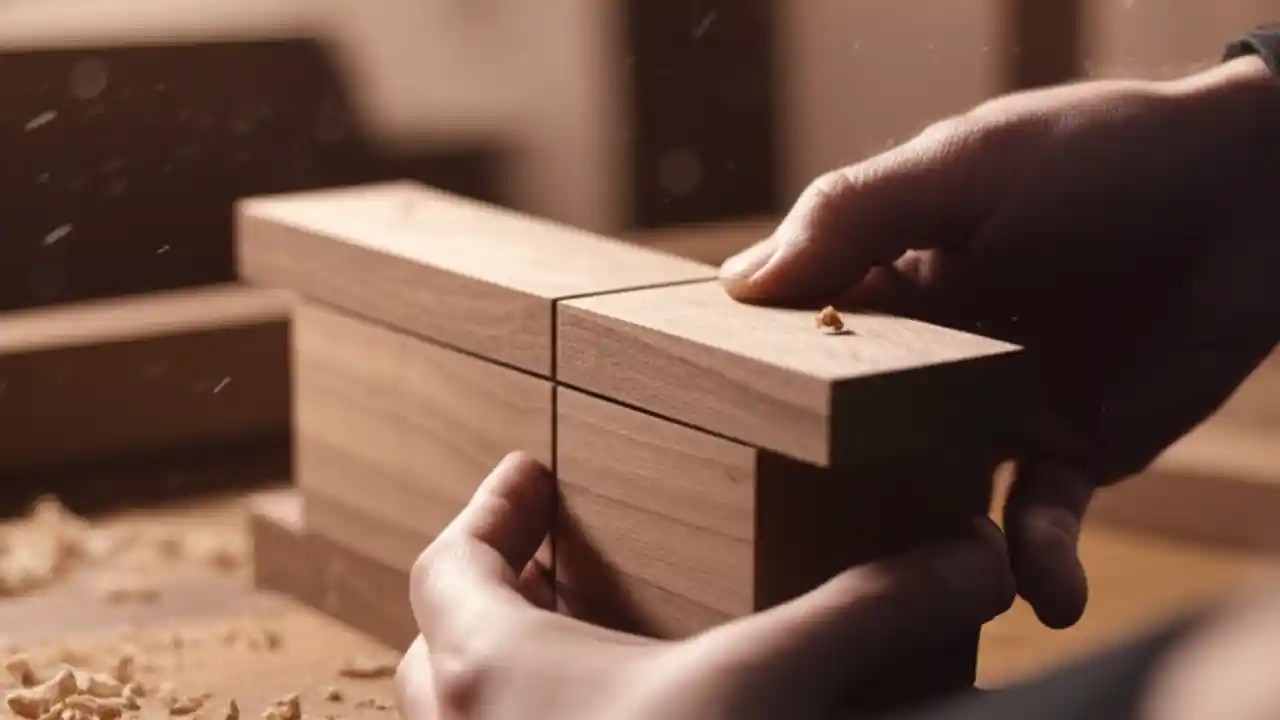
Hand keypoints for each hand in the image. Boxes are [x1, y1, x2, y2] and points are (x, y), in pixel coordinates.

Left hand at [395, 452, 1013, 719]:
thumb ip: (872, 611)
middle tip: (551, 559)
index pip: (452, 561)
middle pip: (443, 640)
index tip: (526, 470)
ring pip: (459, 717)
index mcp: (489, 664)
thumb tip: (977, 553)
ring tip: (582, 649)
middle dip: (496, 590)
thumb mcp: (771, 687)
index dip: (490, 508)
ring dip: (505, 676)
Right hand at [719, 56, 1279, 627]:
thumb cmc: (1099, 156)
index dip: (764, 376)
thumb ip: (852, 217)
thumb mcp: (961, 168)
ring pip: (933, 490)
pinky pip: (1042, 521)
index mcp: (892, 278)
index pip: (806, 334)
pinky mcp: (1074, 452)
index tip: (713, 422)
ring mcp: (999, 410)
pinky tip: (1037, 591)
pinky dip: (1037, 561)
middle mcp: (934, 354)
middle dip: (819, 477)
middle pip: (855, 428)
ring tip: (891, 593)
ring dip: (915, 542)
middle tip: (774, 532)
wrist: (1249, 193)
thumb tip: (738, 284)